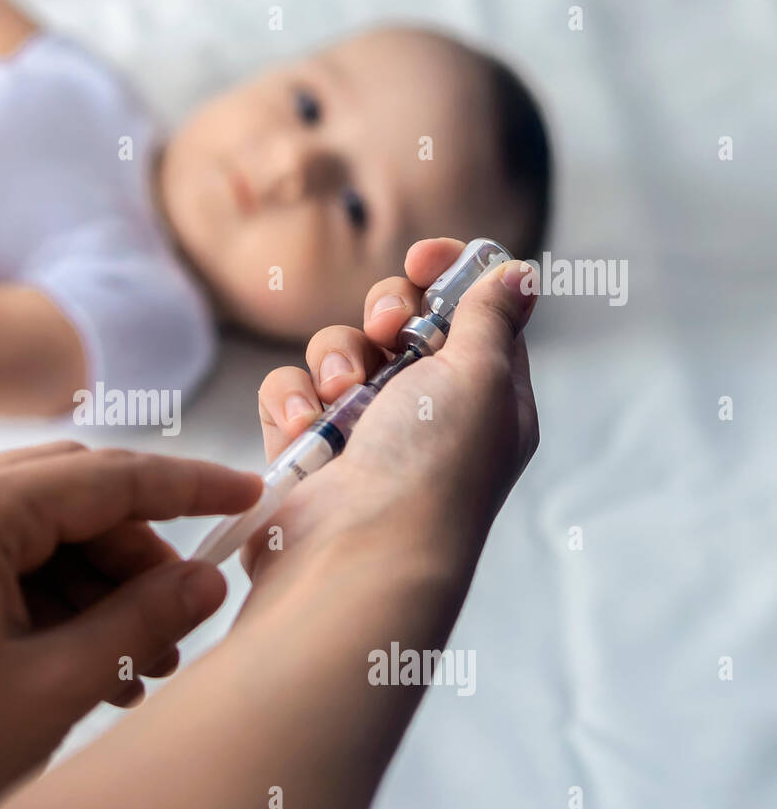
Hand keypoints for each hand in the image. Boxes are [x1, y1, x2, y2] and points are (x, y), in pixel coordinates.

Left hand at [0, 442, 261, 808]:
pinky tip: (95, 659)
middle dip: (138, 553)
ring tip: (143, 658)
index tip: (245, 493)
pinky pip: (4, 556)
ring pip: (42, 528)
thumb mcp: (54, 686)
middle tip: (185, 612)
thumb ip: (141, 621)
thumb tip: (207, 581)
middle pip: (73, 497)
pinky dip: (56, 597)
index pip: (104, 477)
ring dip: (100, 584)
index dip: (185, 486)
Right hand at [245, 237, 539, 585]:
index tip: (422, 257)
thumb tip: (519, 275)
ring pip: (337, 351)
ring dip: (336, 362)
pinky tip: (304, 431)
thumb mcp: (484, 376)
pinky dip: (291, 403)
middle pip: (398, 321)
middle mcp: (425, 410)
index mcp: (484, 395)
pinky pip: (289, 391)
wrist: (360, 551)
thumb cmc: (434, 467)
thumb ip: (492, 315)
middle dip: (386, 313)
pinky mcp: (306, 448)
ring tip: (342, 399)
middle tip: (389, 329)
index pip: (468, 311)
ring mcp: (362, 430)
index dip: (445, 275)